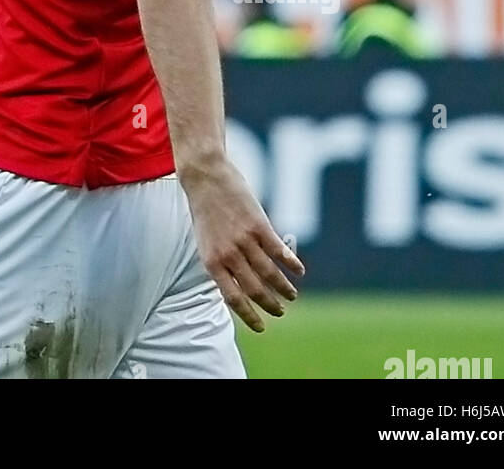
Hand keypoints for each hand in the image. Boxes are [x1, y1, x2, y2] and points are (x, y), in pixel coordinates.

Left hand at [180, 154, 303, 331]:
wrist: (205, 176)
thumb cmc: (204, 209)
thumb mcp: (205, 241)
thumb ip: (220, 263)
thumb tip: (237, 286)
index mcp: (211, 262)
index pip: (233, 299)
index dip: (249, 316)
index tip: (261, 327)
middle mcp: (229, 255)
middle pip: (256, 290)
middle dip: (271, 305)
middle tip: (280, 311)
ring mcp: (245, 241)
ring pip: (271, 275)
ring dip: (284, 289)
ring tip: (292, 295)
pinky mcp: (259, 225)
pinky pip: (280, 252)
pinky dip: (292, 264)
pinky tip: (299, 271)